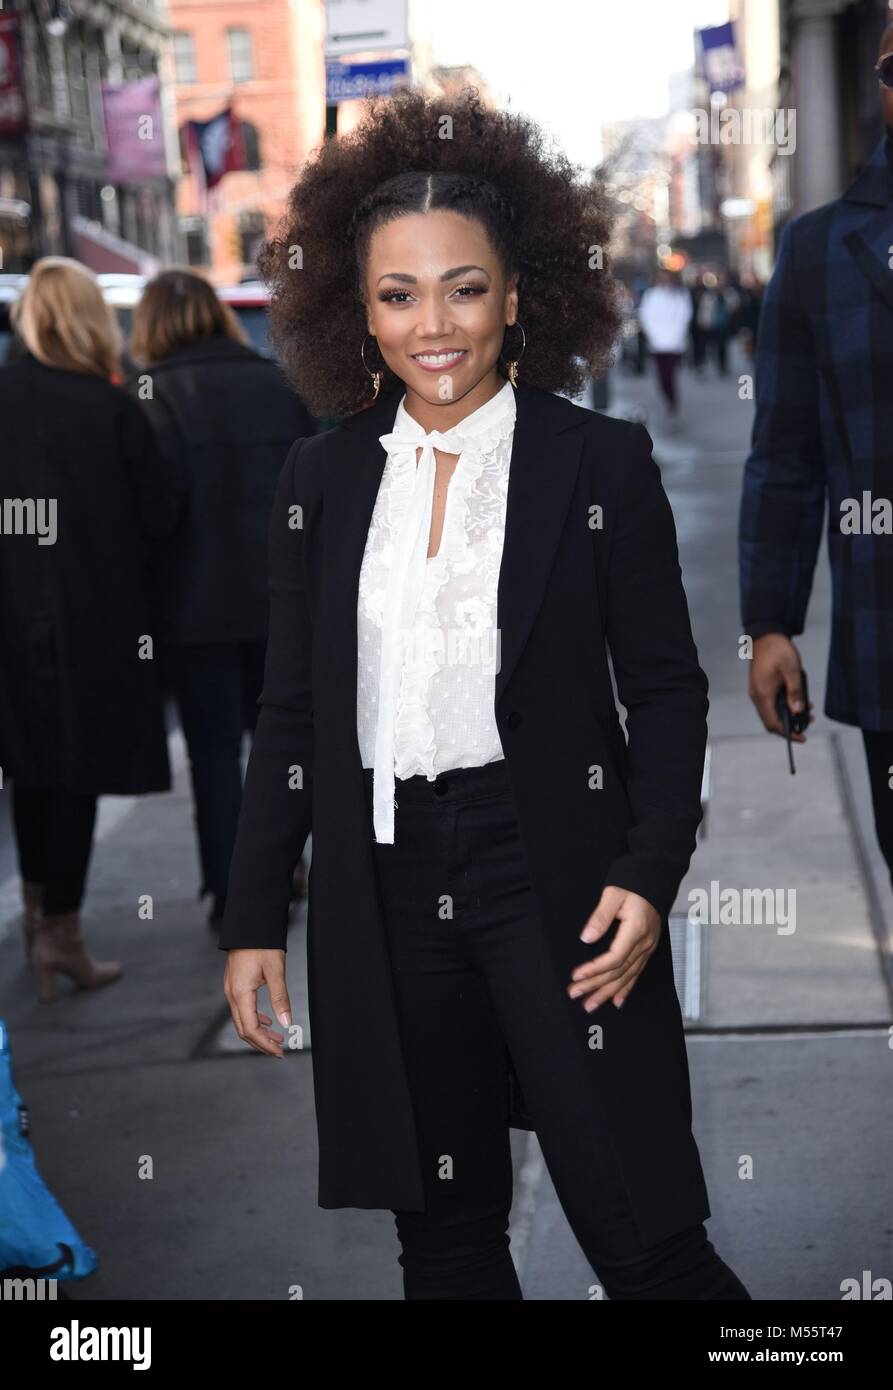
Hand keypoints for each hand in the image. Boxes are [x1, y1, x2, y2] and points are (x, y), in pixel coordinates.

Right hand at [223, 948, 292, 1057]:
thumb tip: (287, 1022)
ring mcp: (231, 990)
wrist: (249, 925)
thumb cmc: (262, 944)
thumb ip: (280, 997)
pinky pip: (242, 1010)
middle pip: (244, 1029)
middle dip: (262, 1043)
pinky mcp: (235, 985)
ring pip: (243, 1020)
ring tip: (278, 1039)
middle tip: (280, 1051)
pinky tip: (268, 1021)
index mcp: (240, 993)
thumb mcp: (275, 970)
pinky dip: (256, 1019)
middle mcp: (232, 994)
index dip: (265, 1043)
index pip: (251, 1028)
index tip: (280, 1052)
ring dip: (259, 1032)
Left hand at [568, 885, 660, 1010]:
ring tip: (591, 1004)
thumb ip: (601, 916)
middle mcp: (644, 943)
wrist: (655, 879)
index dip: (595, 969)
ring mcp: (647, 947)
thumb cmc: (633, 884)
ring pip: (627, 976)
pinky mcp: (647, 949)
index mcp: (636, 929)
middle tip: (576, 995)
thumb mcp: (613, 894)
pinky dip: (626, 989)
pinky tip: (616, 1001)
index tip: (577, 975)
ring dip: (608, 992)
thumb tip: (587, 937)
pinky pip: (637, 973)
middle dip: (596, 985)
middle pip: (619, 971)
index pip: (615, 957)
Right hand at [749, 633, 813, 741]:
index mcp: (763, 694)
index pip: (773, 723)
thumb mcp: (792, 671)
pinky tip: (798, 700)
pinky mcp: (761, 687)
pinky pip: (771, 703)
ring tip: (808, 711)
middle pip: (772, 720)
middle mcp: (757, 696)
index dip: (787, 733)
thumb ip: (795, 692)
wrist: (766, 635)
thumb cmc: (778, 650)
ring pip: (772, 712)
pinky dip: (784, 706)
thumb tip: (798, 711)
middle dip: (790, 724)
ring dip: (789, 714)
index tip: (801, 737)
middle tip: (808, 722)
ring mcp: (758, 691)